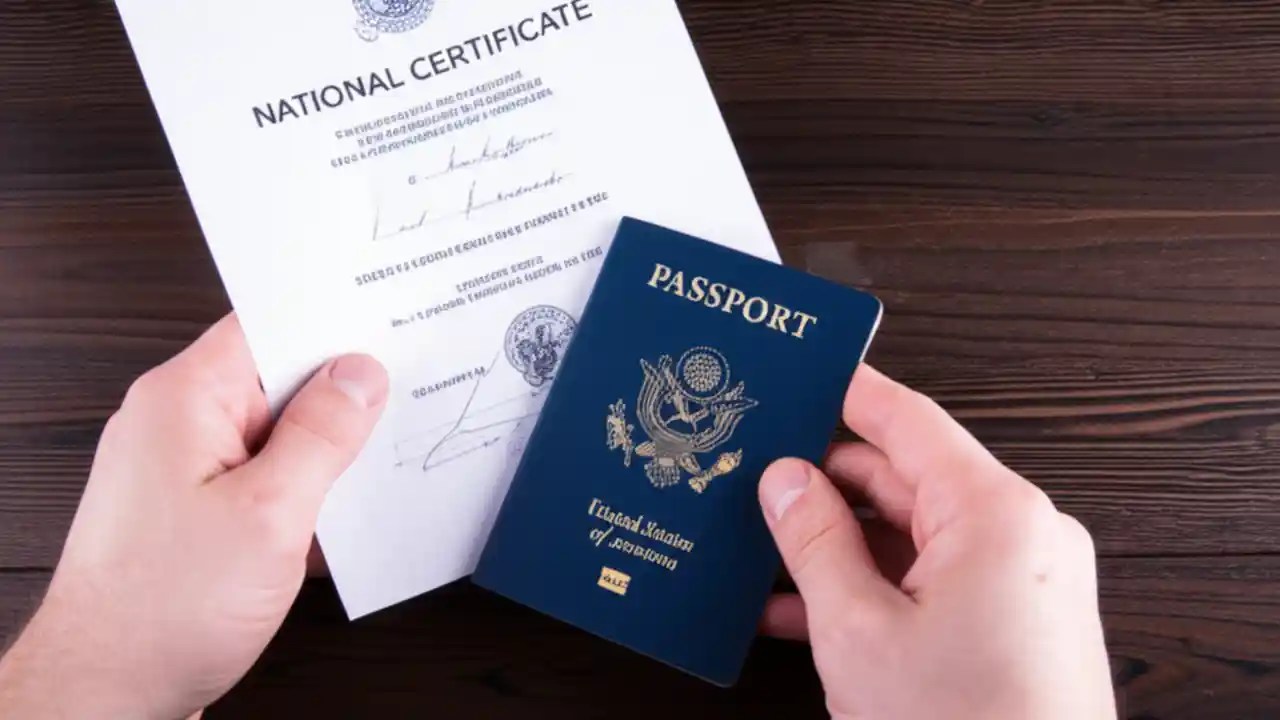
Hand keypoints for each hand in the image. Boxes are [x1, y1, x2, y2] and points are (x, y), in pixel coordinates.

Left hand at [0, 315, 387, 718]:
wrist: (103, 693)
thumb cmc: (161, 612)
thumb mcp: (270, 513)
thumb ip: (321, 436)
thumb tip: (359, 376)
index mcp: (183, 399)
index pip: (267, 324)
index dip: (332, 322)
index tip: (389, 330)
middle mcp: (173, 424)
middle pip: (275, 380)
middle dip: (338, 398)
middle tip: (397, 411)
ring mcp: (179, 469)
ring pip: (272, 435)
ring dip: (320, 457)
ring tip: (363, 481)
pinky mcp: (189, 513)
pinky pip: (258, 479)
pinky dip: (298, 494)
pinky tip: (329, 525)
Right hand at [758, 366, 1114, 719]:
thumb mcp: (859, 631)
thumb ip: (815, 542)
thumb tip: (785, 479)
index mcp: (995, 515)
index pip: (908, 420)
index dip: (847, 392)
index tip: (802, 373)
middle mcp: (1022, 537)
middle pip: (907, 476)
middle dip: (826, 479)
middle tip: (756, 476)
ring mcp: (1021, 583)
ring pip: (913, 532)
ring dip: (840, 542)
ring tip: (764, 546)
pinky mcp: (1014, 624)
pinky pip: (933, 579)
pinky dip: (873, 585)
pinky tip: (802, 605)